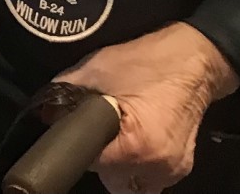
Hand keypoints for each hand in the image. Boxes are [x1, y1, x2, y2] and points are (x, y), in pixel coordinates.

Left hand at [56, 22, 239, 193]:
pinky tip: (133, 141)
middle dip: (100, 159)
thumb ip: (67, 92)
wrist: (194, 59)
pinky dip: (137, 165)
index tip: (79, 129)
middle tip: (100, 129)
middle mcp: (158, 168)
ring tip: (117, 135)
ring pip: (130, 185)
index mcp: (137, 146)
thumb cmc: (148, 61)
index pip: (92, 164)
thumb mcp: (99, 68)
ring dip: (118, 167)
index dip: (80, 145)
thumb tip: (45, 112)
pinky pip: (149, 178)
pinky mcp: (182, 168)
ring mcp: (173, 171)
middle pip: (112, 181)